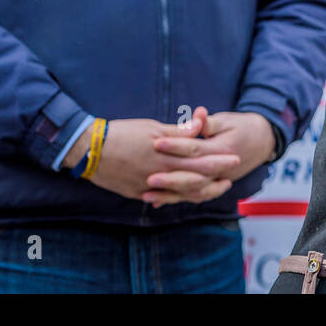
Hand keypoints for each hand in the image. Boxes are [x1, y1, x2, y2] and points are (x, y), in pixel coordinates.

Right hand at [65, 109, 241, 202]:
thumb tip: (200, 126)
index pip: (199, 160)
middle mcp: (161, 175)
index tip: (235, 158)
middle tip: (232, 176)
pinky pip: (163, 198)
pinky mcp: (139, 193)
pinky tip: (189, 195)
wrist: (90, 151)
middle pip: (195, 179)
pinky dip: (178, 197)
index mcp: (166, 157)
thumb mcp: (152, 127)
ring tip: (216, 188)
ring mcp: (150, 187)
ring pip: (181, 193)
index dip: (219, 160)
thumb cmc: (122, 134)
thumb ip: (178, 132)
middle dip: (216, 177)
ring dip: (201, 191)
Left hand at [145, 110, 276, 206]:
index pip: (196, 148)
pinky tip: (156, 202)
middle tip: (148, 177)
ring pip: (192, 192)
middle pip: (193, 176)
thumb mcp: (228, 121)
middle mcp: (222, 169)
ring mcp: (219, 180)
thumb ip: (209, 122)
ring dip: (170, 195)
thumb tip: (198, 114)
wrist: (263, 142)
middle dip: (170, 178)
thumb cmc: (243, 128)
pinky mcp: (214, 185)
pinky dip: (175, 199)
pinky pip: (194, 196)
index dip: (176, 146)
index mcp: (224, 150)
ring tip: (147, 194)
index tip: (156, 143)